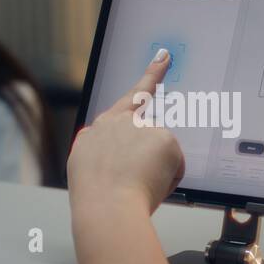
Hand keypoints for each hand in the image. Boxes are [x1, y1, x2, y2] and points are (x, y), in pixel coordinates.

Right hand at [67, 49, 184, 214]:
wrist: (106, 206)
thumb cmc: (96, 198)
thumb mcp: (89, 171)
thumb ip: (106, 155)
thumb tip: (125, 157)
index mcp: (97, 132)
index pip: (128, 99)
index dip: (150, 76)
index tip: (163, 57)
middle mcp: (118, 122)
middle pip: (150, 124)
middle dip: (158, 101)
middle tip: (165, 61)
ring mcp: (142, 127)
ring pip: (162, 154)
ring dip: (156, 172)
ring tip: (136, 187)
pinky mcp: (164, 138)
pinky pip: (175, 166)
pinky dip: (168, 180)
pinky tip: (151, 185)